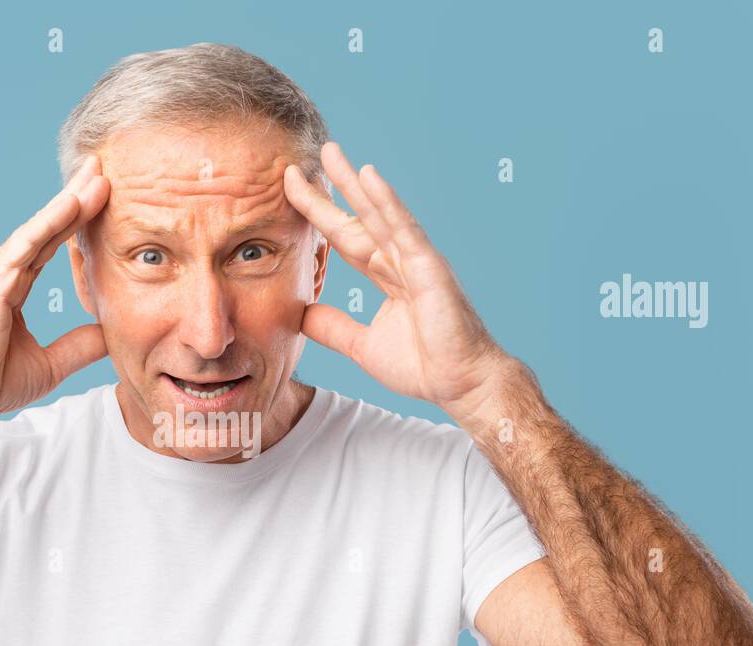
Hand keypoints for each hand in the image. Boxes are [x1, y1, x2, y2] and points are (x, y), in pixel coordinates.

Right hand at [0, 155, 110, 429]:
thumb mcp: (51, 363)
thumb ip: (79, 344)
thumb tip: (111, 332)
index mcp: (7, 289)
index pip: (47, 247)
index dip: (73, 223)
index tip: (99, 198)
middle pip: (44, 229)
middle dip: (73, 198)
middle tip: (101, 169)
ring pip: (38, 229)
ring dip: (69, 201)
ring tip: (97, 176)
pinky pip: (28, 243)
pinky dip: (53, 220)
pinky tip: (76, 201)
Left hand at [284, 142, 511, 416]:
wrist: (460, 385)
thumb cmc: (423, 366)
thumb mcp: (362, 347)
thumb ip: (334, 328)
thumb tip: (301, 315)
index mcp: (386, 275)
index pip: (344, 238)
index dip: (319, 214)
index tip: (293, 189)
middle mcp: (400, 261)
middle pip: (358, 217)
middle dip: (333, 187)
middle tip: (309, 156)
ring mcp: (416, 261)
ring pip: (379, 214)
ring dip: (354, 183)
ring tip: (331, 154)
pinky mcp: (430, 267)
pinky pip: (404, 228)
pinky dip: (386, 202)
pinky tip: (369, 177)